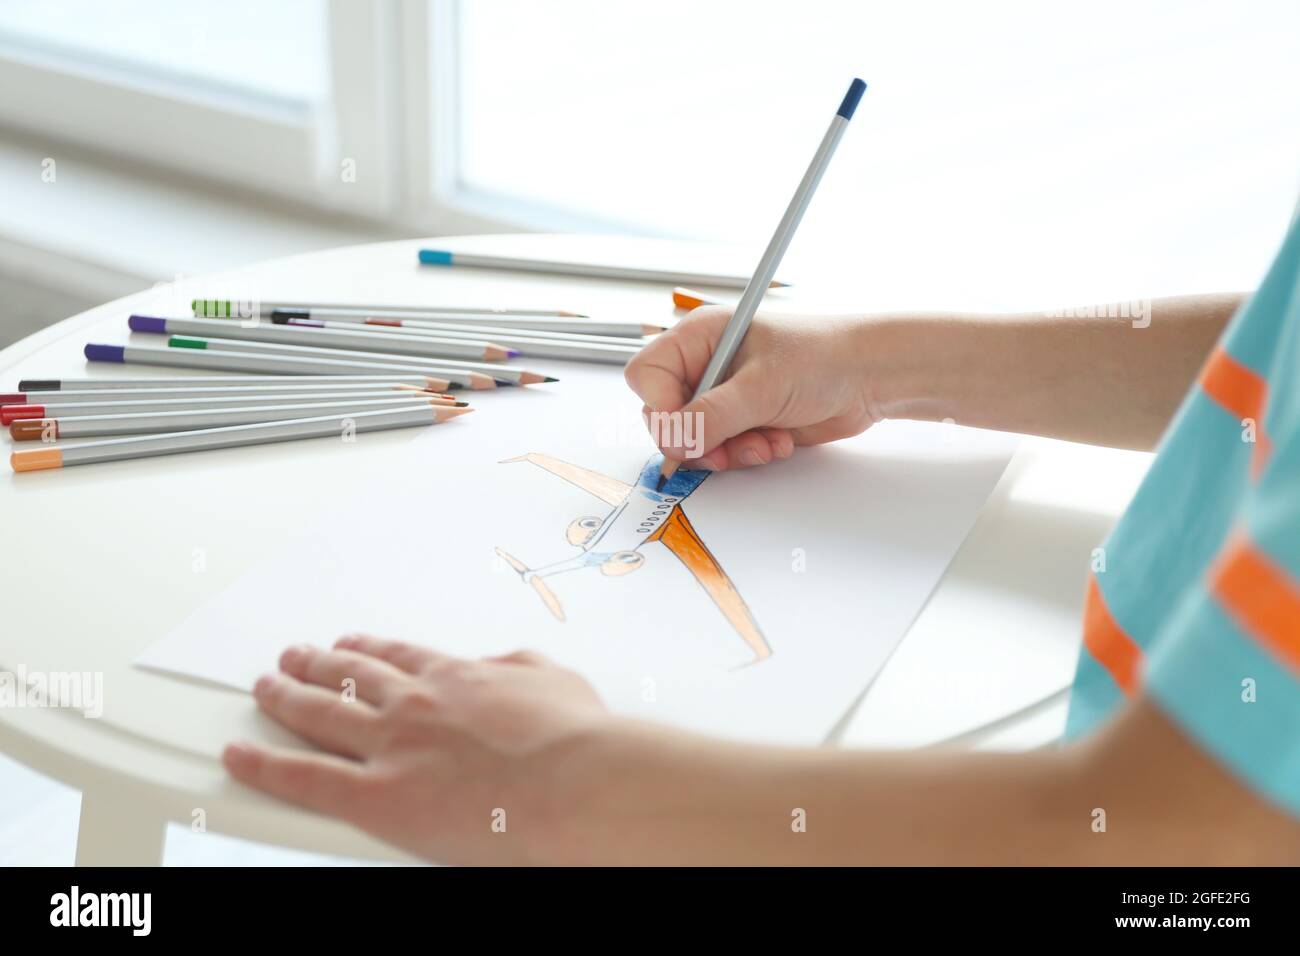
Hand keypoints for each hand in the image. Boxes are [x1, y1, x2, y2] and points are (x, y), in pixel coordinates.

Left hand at [222, 637, 610, 863]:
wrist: (577, 781)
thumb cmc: (579, 742)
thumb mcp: (558, 682)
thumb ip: (520, 669)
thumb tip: (505, 666)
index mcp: (459, 676)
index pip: (399, 655)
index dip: (368, 649)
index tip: (351, 645)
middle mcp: (416, 702)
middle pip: (350, 675)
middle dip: (317, 664)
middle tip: (293, 657)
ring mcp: (391, 745)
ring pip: (320, 713)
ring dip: (285, 697)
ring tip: (264, 688)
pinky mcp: (376, 795)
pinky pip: (304, 776)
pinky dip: (264, 764)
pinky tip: (238, 755)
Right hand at [625, 306, 880, 469]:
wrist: (870, 377)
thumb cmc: (823, 358)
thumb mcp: (762, 386)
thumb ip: (713, 415)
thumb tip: (674, 441)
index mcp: (700, 337)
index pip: (648, 375)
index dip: (660, 407)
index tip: (687, 429)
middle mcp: (705, 365)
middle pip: (665, 414)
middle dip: (698, 438)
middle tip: (726, 448)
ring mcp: (723, 395)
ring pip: (694, 440)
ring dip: (727, 451)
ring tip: (764, 441)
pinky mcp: (742, 421)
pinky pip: (722, 451)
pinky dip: (746, 454)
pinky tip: (777, 441)